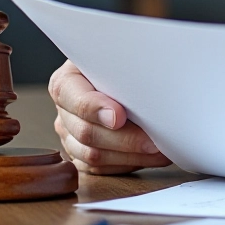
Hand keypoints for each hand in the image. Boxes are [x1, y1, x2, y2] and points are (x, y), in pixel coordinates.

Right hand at [48, 60, 171, 175]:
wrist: (118, 74)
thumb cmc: (119, 63)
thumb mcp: (117, 56)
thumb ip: (123, 65)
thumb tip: (144, 76)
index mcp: (66, 82)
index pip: (75, 99)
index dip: (96, 109)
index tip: (119, 116)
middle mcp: (64, 110)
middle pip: (86, 133)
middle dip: (125, 139)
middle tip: (154, 141)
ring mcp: (70, 134)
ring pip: (93, 156)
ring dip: (131, 156)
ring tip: (160, 151)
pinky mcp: (82, 154)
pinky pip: (101, 168)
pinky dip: (128, 164)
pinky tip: (151, 157)